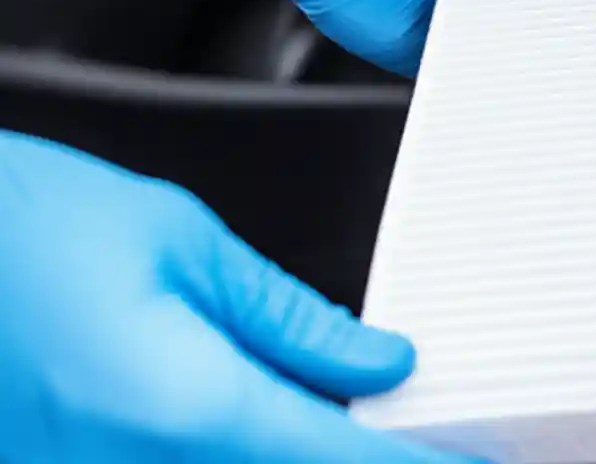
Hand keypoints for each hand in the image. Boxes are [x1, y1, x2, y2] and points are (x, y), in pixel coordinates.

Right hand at [0, 129, 475, 463]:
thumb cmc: (23, 225)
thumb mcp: (185, 245)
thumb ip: (290, 320)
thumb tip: (378, 360)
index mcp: (187, 409)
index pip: (345, 462)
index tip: (480, 463)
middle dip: (371, 462)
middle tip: (415, 431)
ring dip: (306, 458)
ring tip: (356, 421)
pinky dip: (243, 455)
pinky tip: (270, 418)